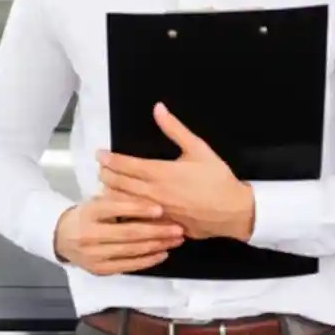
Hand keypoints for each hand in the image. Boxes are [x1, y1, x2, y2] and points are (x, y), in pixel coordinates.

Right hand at [52, 195, 184, 275]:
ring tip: (176, 239)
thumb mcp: (96, 202)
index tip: (160, 208)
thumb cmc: (86, 215)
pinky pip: (128, 265)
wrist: (61, 237)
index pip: (116, 209)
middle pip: (128, 233)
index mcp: (89, 212)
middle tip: (177, 227)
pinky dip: (148, 259)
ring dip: (157, 245)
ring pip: (131, 250)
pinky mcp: (100, 269)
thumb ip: (118, 199)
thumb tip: (149, 192)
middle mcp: (90, 234)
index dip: (138, 209)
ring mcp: (94, 255)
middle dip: (156, 231)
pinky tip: (162, 252)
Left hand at [97, 102, 254, 240]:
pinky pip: (137, 222)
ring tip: (104, 185)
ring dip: (111, 193)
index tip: (100, 154)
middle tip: (100, 168)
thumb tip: (158, 108)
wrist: (234, 211)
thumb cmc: (216, 178)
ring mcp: (157, 213)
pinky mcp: (162, 227)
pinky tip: (119, 210)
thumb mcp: (198, 148)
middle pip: (119, 184)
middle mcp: (154, 193)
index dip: (110, 159)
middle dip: (106, 174)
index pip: (126, 165)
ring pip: (124, 204)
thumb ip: (175, 129)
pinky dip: (126, 214)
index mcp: (161, 172)